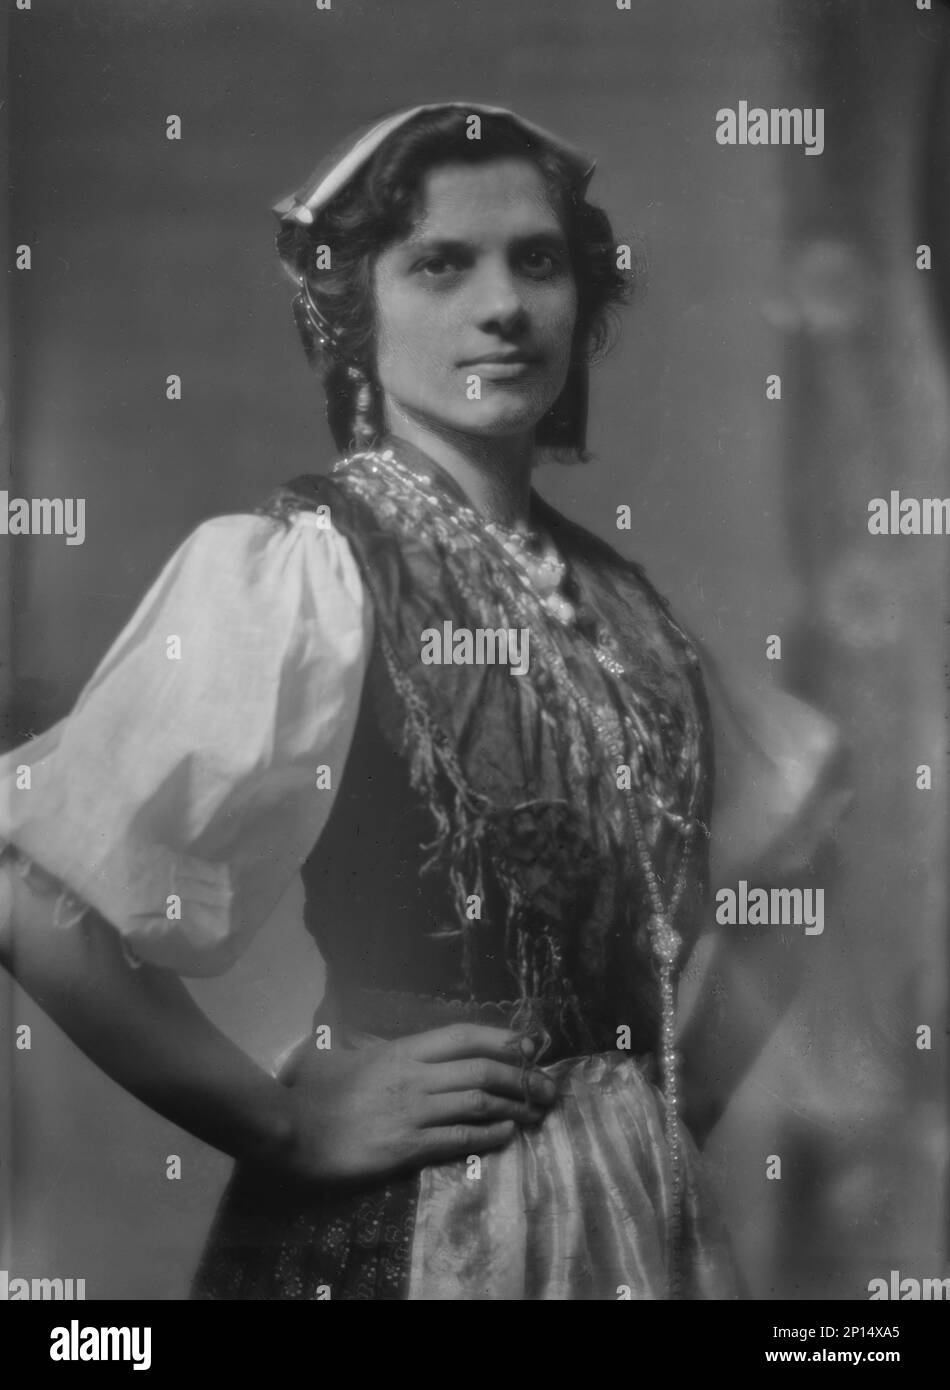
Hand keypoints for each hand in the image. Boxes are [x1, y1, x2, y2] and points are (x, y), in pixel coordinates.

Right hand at [280, 1023, 556, 1183]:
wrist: (288, 1130)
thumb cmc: (308, 1091)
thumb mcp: (333, 1051)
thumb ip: (354, 1039)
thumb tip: (350, 1023)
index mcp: (400, 1051)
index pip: (462, 1037)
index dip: (501, 1038)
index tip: (529, 1043)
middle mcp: (414, 1076)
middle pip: (482, 1070)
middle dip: (522, 1077)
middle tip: (548, 1087)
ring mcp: (413, 1112)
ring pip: (478, 1103)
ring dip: (515, 1107)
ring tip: (537, 1113)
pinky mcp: (407, 1147)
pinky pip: (459, 1138)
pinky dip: (490, 1135)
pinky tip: (508, 1135)